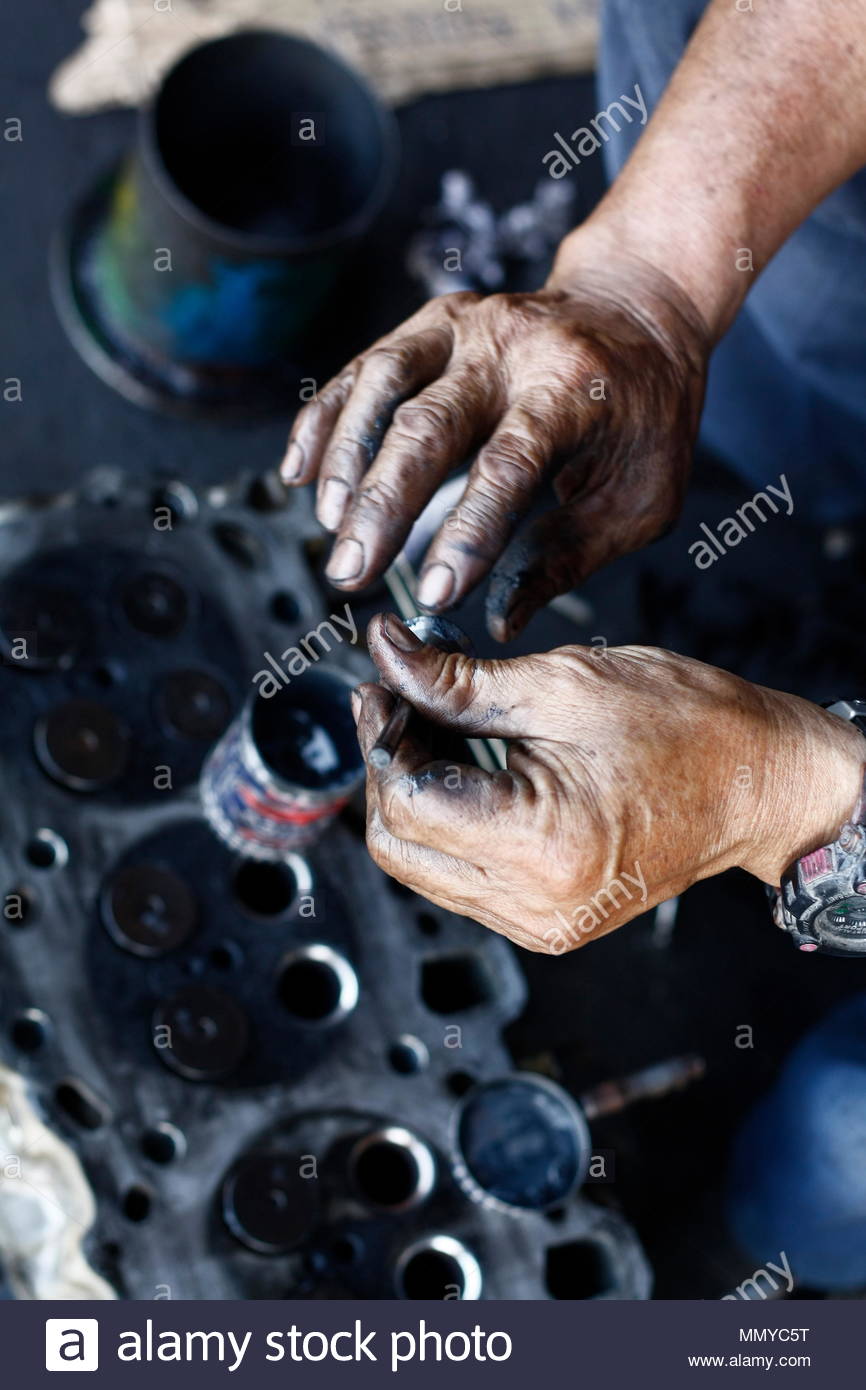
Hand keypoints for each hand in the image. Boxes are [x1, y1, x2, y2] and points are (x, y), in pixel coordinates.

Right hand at [281, 239, 709, 639]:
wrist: (638, 309)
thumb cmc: (645, 417)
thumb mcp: (641, 498)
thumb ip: (570, 558)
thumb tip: (500, 619)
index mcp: (574, 390)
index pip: (509, 464)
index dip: (466, 532)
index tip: (434, 594)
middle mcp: (512, 347)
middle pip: (428, 424)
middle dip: (382, 508)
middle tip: (351, 574)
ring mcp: (465, 326)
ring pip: (382, 384)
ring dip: (345, 461)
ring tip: (330, 527)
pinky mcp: (430, 324)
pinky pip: (361, 369)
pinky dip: (325, 420)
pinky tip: (300, 474)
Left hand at [351, 615, 864, 952]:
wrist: (759, 782)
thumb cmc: (687, 727)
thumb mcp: (562, 685)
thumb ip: (457, 680)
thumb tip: (386, 655)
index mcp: (542, 845)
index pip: (406, 802)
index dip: (380, 736)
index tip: (384, 685)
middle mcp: (536, 904)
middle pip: (399, 846)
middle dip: (384, 767)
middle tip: (397, 700)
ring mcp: (540, 923)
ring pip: (421, 867)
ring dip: (410, 794)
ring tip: (430, 728)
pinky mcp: (545, 921)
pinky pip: (459, 879)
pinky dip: (445, 823)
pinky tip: (460, 770)